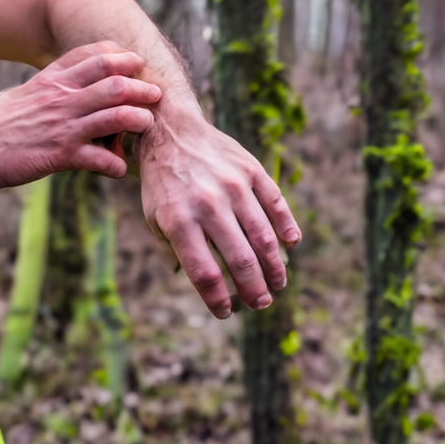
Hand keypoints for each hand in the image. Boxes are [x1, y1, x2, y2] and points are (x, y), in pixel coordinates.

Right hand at [0, 41, 162, 190]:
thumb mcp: (20, 94)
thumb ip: (46, 86)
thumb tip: (60, 82)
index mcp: (51, 81)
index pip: (94, 57)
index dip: (121, 56)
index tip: (134, 62)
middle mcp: (61, 99)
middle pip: (115, 83)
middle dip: (141, 87)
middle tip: (154, 93)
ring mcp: (64, 127)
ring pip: (117, 116)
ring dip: (139, 120)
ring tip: (147, 124)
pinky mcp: (62, 155)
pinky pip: (101, 159)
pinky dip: (117, 164)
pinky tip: (119, 168)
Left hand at [138, 108, 300, 318]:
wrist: (170, 131)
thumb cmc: (162, 183)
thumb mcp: (154, 217)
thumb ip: (175, 251)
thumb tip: (203, 286)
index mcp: (179, 220)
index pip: (205, 274)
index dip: (218, 300)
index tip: (227, 313)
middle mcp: (208, 204)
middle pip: (240, 261)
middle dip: (255, 291)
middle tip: (262, 303)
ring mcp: (233, 185)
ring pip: (263, 238)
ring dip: (275, 267)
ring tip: (278, 282)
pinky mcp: (251, 170)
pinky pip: (276, 204)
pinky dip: (287, 228)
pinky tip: (290, 245)